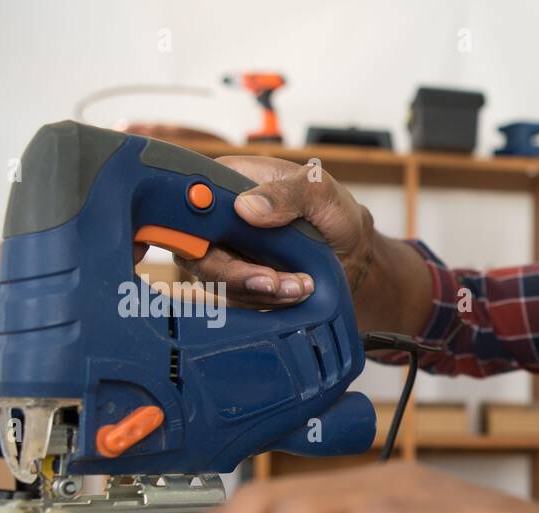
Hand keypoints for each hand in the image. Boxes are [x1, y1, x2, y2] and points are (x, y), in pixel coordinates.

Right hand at [135, 155, 375, 309]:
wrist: (353, 250)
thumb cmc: (333, 212)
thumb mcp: (319, 191)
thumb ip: (288, 193)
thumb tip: (247, 207)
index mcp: (229, 183)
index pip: (188, 202)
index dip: (185, 225)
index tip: (210, 245)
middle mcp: (221, 220)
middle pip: (198, 253)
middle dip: (236, 274)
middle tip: (273, 281)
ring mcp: (228, 254)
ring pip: (220, 283)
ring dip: (262, 291)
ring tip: (302, 285)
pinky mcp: (241, 283)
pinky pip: (241, 300)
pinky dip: (270, 302)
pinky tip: (299, 292)